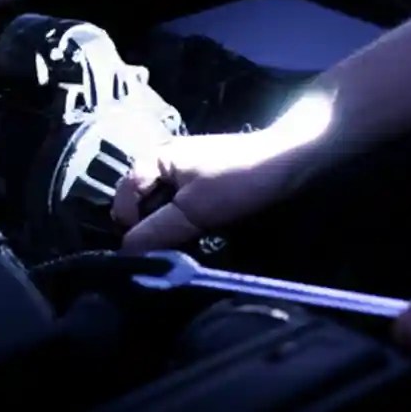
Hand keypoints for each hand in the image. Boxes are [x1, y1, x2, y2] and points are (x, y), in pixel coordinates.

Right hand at [111, 131, 302, 251]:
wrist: (289, 163)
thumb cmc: (238, 180)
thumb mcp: (193, 211)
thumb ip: (156, 232)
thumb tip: (125, 253)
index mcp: (154, 158)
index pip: (122, 199)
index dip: (130, 227)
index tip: (147, 252)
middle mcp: (163, 162)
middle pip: (138, 204)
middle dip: (149, 229)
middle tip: (168, 249)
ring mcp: (183, 172)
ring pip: (160, 210)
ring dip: (169, 229)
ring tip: (186, 243)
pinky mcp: (201, 184)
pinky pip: (180, 208)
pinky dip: (184, 223)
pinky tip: (199, 234)